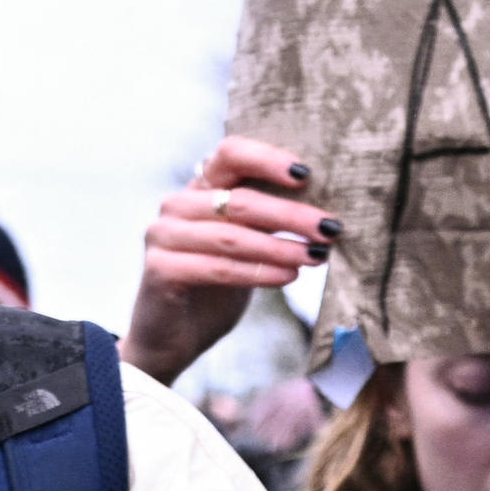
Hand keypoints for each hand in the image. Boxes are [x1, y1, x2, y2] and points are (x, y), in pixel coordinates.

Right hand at [124, 134, 335, 381]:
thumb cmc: (217, 287)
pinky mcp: (160, 269)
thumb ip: (270, 223)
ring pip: (231, 236)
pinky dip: (257, 272)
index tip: (306, 175)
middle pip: (239, 200)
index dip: (268, 159)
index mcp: (200, 189)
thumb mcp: (249, 246)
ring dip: (280, 246)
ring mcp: (164, 235)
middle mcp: (177, 205)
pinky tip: (288, 276)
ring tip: (316, 256)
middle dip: (291, 215)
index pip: (231, 154)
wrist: (175, 336)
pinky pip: (218, 267)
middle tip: (329, 228)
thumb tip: (325, 215)